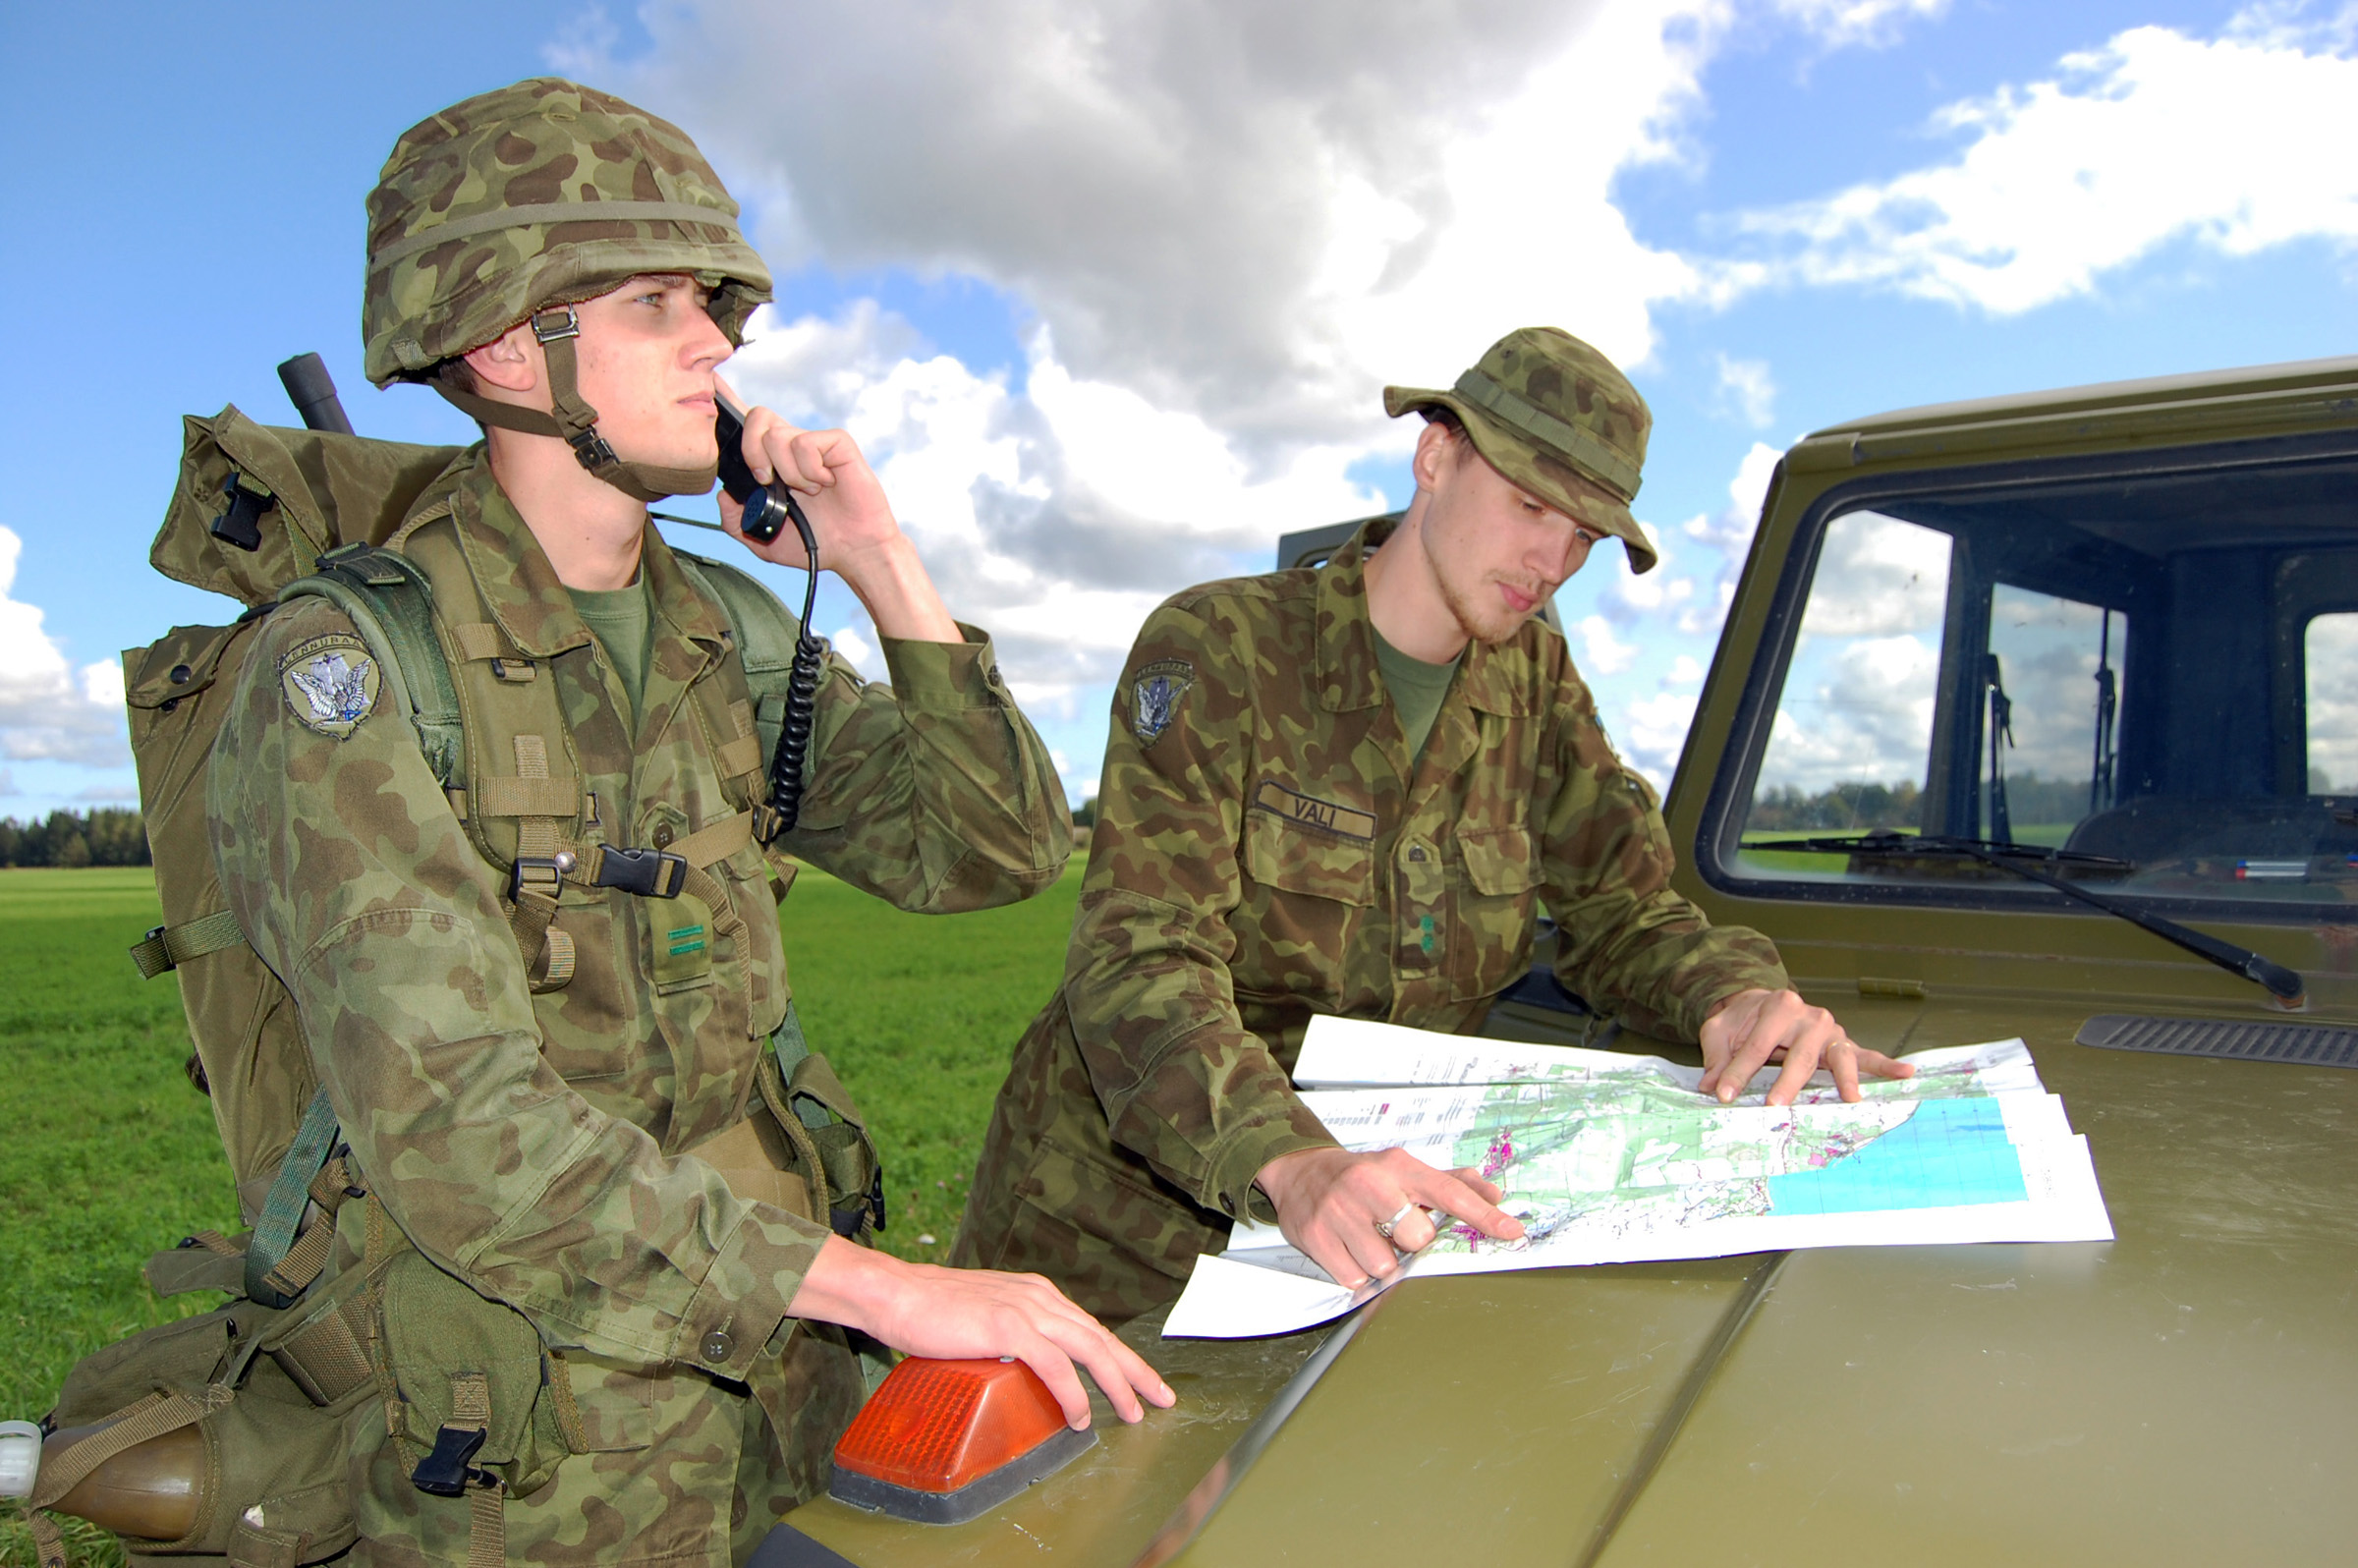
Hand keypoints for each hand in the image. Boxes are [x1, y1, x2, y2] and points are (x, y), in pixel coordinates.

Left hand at [711, 377, 959, 641]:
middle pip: (757, 416)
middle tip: (766, 480)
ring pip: (778, 435)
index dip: (728, 400)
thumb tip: (723, 494)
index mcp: (771, 462)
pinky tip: (825, 484)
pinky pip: (806, 443)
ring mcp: (814, 443)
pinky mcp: (836, 443)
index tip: (712, 383)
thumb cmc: (813, 542)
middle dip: (751, 450)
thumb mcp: (761, 539)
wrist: (853, 551)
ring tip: (808, 492)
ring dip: (787, 473)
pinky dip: (809, 470)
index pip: (745, 424)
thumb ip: (735, 521)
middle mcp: (790, 447)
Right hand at [787, 1237, 1174, 1429]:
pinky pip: (1055, 1364)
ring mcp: (1026, 1310)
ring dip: (1117, 1384)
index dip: (1121, 1356)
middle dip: (1137, 1370)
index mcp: (1037, 1294)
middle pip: (1102, 1337)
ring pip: (1089, 1349)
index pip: (1090, 1328)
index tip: (1143, 1380)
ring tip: (1134, 1412)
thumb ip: (1009, 1336)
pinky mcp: (1009, 1326)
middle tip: (1163, 1398)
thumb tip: (1024, 1369)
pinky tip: (1081, 1414)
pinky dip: (1073, 1392)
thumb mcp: (984, 1317)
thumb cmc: (930, 1310)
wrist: (896, 1293)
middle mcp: (1040, 1297)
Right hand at [1253, 1146, 1522, 1290]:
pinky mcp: (1315, 1237)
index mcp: (1397, 1166)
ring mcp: (1339, 1211)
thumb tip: (1496, 1195)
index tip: (1511, 1231)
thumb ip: (1452, 1183)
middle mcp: (1368, 1184)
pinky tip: (1348, 1250)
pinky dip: (1356, 1273)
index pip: (1448, 1191)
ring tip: (1368, 1240)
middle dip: (1410, 1244)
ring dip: (1381, 1262)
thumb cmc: (1362, 1176)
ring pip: (1384, 1266)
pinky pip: (1354, 1279)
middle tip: (1394, 1232)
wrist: (1298, 1172)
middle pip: (1417, 1238)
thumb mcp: (1403, 1169)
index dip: (1482, 1215)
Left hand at [1697, 988, 1912, 1105]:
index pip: (1755, 1046)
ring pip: (1838, 1056)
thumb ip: (1716, 1057)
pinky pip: (1867, 1055)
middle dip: (1787, 1083)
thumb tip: (1710, 1086)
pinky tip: (1907, 1073)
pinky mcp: (1843, 1043)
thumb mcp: (1721, 1031)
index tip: (1723, 1095)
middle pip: (1799, 1055)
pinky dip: (1887, 1065)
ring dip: (1844, 1079)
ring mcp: (1829, 1030)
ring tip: (1851, 1097)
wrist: (1762, 1002)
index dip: (1737, 1072)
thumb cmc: (1743, 1020)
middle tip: (1775, 1106)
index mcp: (1776, 1006)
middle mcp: (1808, 1016)